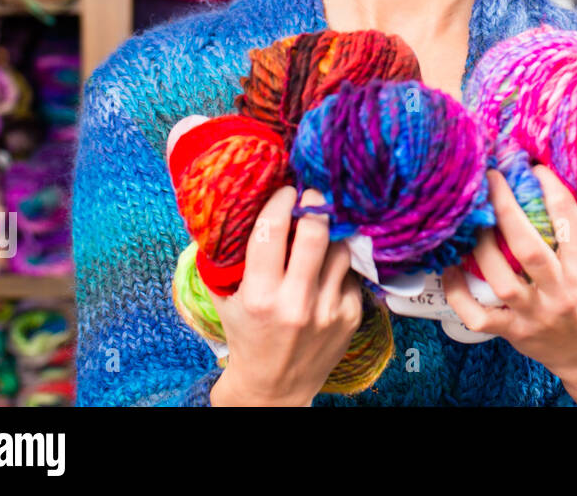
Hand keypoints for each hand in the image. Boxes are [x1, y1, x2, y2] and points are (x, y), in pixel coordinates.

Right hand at [209, 186, 362, 405]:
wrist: (274, 387)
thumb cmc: (247, 335)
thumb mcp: (225, 299)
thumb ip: (225, 259)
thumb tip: (232, 208)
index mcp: (260, 296)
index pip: (271, 231)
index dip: (280, 201)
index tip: (284, 190)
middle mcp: (297, 302)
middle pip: (316, 232)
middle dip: (315, 204)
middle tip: (312, 195)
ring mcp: (329, 309)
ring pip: (341, 248)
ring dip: (332, 231)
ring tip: (323, 225)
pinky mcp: (352, 315)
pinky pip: (351, 272)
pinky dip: (340, 262)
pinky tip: (329, 263)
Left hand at [441, 166, 576, 405]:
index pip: (566, 216)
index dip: (548, 185)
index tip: (532, 165)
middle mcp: (562, 289)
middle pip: (526, 244)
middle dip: (504, 206)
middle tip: (490, 177)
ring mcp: (536, 313)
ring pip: (499, 278)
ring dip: (479, 246)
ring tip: (470, 218)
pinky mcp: (515, 332)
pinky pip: (478, 316)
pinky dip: (458, 294)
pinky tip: (449, 269)